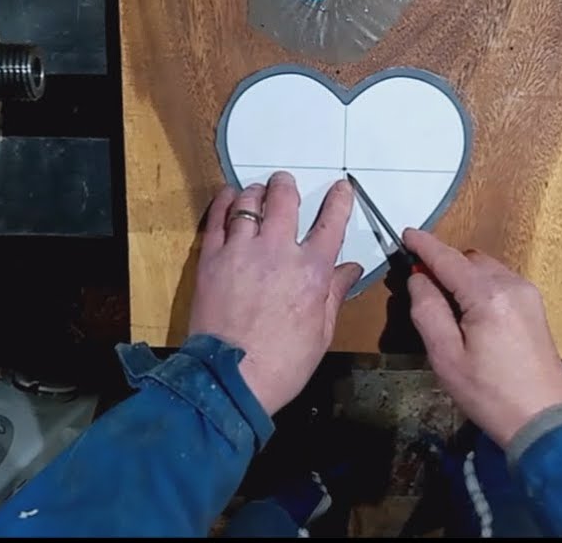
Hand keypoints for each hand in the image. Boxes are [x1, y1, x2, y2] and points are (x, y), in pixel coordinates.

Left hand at [189, 171, 361, 415]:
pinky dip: (224, 202)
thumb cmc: (282, 363)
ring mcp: (241, 252)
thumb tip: (350, 270)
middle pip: (284, 200)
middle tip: (286, 183)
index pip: (331, 222)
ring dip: (256, 192)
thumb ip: (334, 293)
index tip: (340, 188)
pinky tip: (229, 197)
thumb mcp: (321, 332)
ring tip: (257, 191)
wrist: (230, 379)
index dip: (339, 200)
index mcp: (311, 271)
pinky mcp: (211, 259)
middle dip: (287, 186)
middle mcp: (277, 252)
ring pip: (249, 203)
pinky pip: (217, 219)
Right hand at [403, 229, 561, 447]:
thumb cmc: (490, 394)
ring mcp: (528, 295)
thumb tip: (418, 280)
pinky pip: (501, 283)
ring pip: (486, 269)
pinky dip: (480, 287)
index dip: (424, 245)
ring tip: (446, 308)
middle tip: (421, 289)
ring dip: (463, 277)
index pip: (448, 259)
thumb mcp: (446, 357)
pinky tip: (471, 314)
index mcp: (488, 296)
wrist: (543, 421)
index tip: (406, 235)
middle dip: (443, 266)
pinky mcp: (535, 308)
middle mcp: (512, 285)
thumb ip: (428, 311)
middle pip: (469, 260)